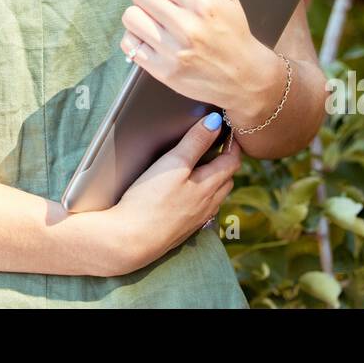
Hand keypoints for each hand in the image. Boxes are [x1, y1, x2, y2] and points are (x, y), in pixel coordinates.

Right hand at [95, 113, 241, 275]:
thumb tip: (216, 122)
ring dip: (215, 180)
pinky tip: (188, 193)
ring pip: (216, 196)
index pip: (232, 162)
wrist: (129, 240)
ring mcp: (196, 219)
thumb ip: (195, 142)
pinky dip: (202, 196)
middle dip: (226, 161)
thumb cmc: (149, 201)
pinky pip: (203, 210)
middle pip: (227, 179)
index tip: (229, 131)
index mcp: (209, 186)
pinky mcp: (183, 230)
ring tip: (203, 166)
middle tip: (217, 145)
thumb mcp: (173, 164)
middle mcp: (208, 205)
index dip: (233, 145)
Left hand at [119, 0, 272, 111]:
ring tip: (155, 20)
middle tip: (163, 5)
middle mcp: (188, 28)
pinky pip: (128, 44)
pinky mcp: (163, 71)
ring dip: (140, 15)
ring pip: (131, 16)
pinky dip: (136, 38)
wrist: (243, 76)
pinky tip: (152, 38)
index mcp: (204, 4)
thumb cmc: (232, 31)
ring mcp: (173, 52)